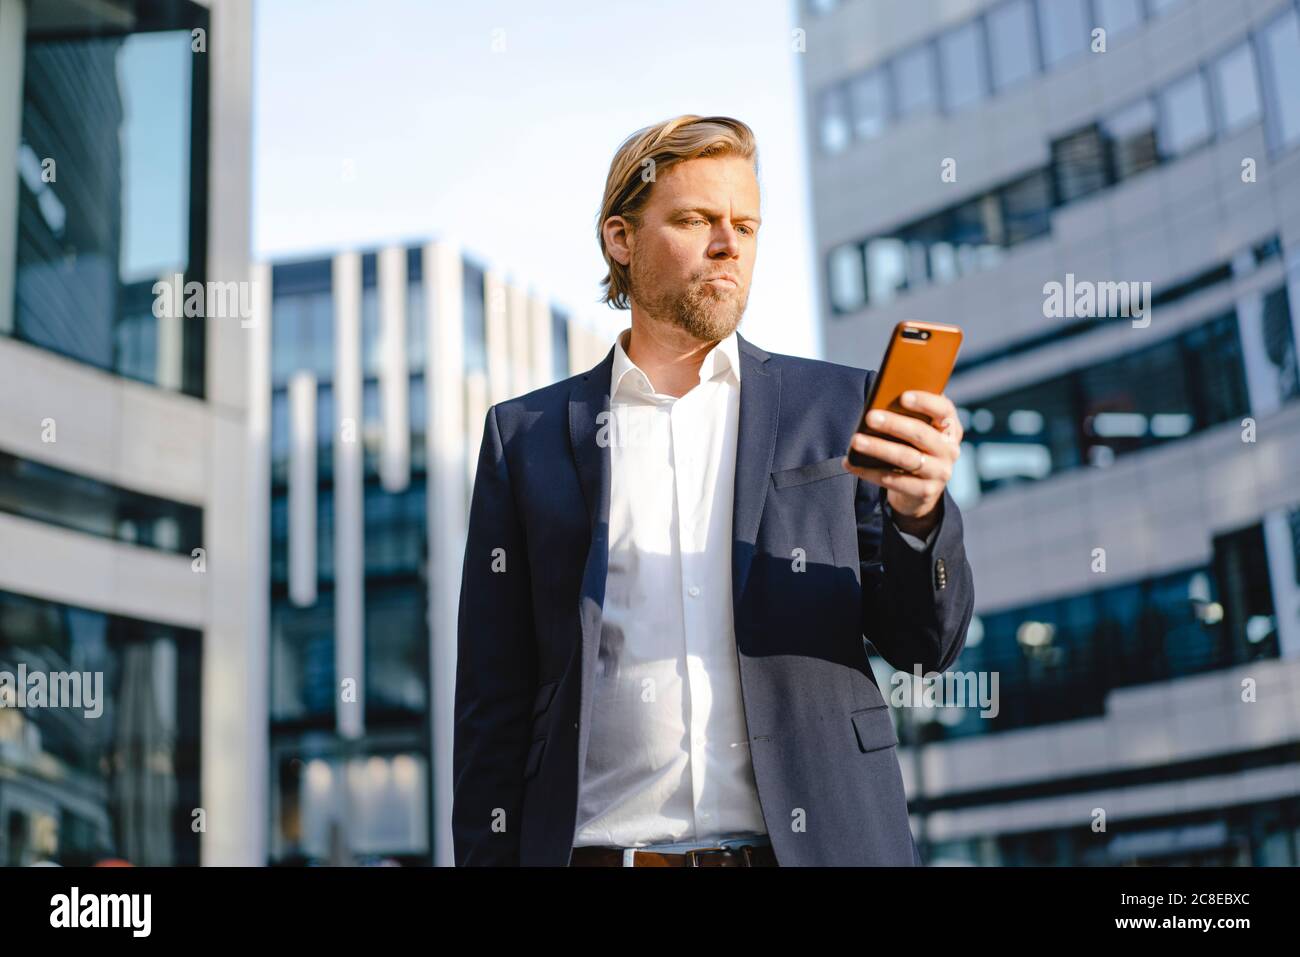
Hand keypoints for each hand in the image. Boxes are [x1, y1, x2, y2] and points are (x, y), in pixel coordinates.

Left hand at [841, 390, 963, 536]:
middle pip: (921, 434)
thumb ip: (907, 414)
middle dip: (894, 424)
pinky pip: (893, 480)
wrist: (919, 490)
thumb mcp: (916, 431)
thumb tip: (879, 399)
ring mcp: (939, 473)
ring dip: (879, 448)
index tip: (903, 396)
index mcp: (949, 428)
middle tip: (869, 417)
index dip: (925, 402)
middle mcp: (949, 450)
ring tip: (856, 440)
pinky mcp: (924, 492)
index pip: (944, 409)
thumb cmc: (912, 448)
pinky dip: (869, 471)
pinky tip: (851, 463)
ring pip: (906, 458)